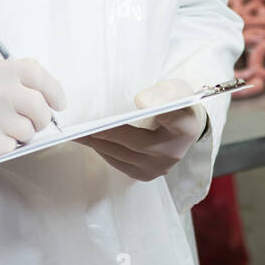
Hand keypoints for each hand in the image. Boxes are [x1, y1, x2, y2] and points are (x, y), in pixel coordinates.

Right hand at [0, 58, 66, 170]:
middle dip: (41, 119)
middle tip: (33, 124)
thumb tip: (53, 95)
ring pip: (25, 129)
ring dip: (23, 136)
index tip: (59, 104)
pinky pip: (8, 146)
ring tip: (5, 132)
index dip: (54, 89)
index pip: (34, 72)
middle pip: (36, 105)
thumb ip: (17, 79)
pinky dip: (6, 147)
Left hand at [78, 78, 207, 181]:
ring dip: (99, 145)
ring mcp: (159, 168)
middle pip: (136, 144)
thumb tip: (141, 103)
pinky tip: (90, 141)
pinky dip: (104, 151)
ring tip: (77, 134)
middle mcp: (174, 153)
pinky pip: (119, 164)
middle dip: (106, 134)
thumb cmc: (176, 104)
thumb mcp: (177, 89)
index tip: (131, 107)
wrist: (183, 126)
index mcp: (186, 127)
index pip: (168, 119)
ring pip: (123, 156)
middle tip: (80, 127)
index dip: (147, 116)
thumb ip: (165, 92)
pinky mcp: (146, 175)